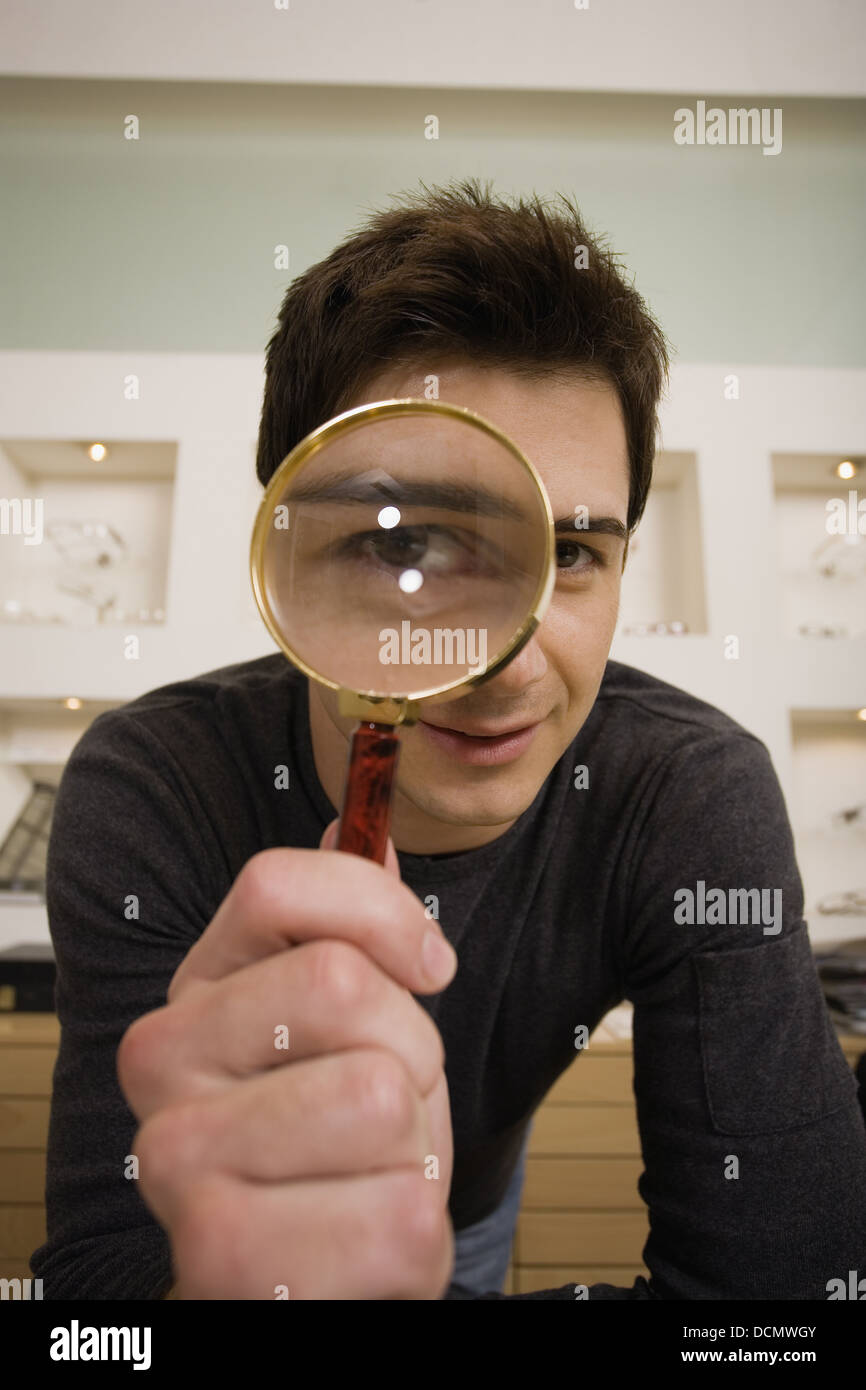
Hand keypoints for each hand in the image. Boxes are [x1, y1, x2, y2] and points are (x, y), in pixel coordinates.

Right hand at [117, 821, 457, 1298]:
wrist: (304, 1275)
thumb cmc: (333, 1141)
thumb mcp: (346, 1023)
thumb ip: (347, 926)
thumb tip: (355, 823)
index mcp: (194, 992)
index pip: (274, 885)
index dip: (382, 911)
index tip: (430, 965)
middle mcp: (160, 1064)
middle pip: (340, 983)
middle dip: (413, 1045)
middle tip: (388, 1101)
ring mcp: (179, 1162)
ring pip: (382, 1098)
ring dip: (413, 1145)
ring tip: (367, 1173)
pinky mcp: (225, 1260)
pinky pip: (402, 1209)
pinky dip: (414, 1232)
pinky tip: (358, 1238)